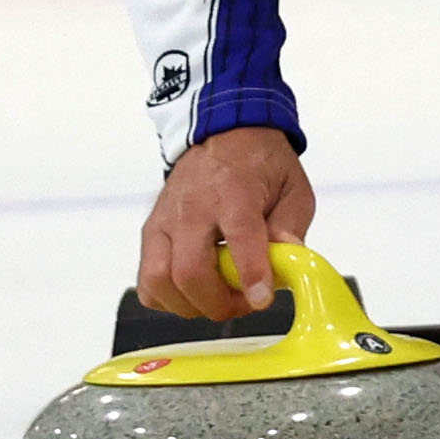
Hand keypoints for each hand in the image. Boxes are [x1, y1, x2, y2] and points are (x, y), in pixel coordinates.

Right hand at [136, 124, 315, 320]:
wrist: (223, 134)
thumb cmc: (260, 163)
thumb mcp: (293, 188)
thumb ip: (291, 227)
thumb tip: (287, 260)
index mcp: (233, 191)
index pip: (238, 236)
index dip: (249, 274)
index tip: (261, 299)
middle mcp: (192, 207)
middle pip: (190, 271)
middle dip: (219, 302)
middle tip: (245, 301)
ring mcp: (165, 220)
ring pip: (160, 281)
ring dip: (192, 304)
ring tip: (220, 298)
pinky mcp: (151, 232)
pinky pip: (147, 281)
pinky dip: (168, 298)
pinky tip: (194, 293)